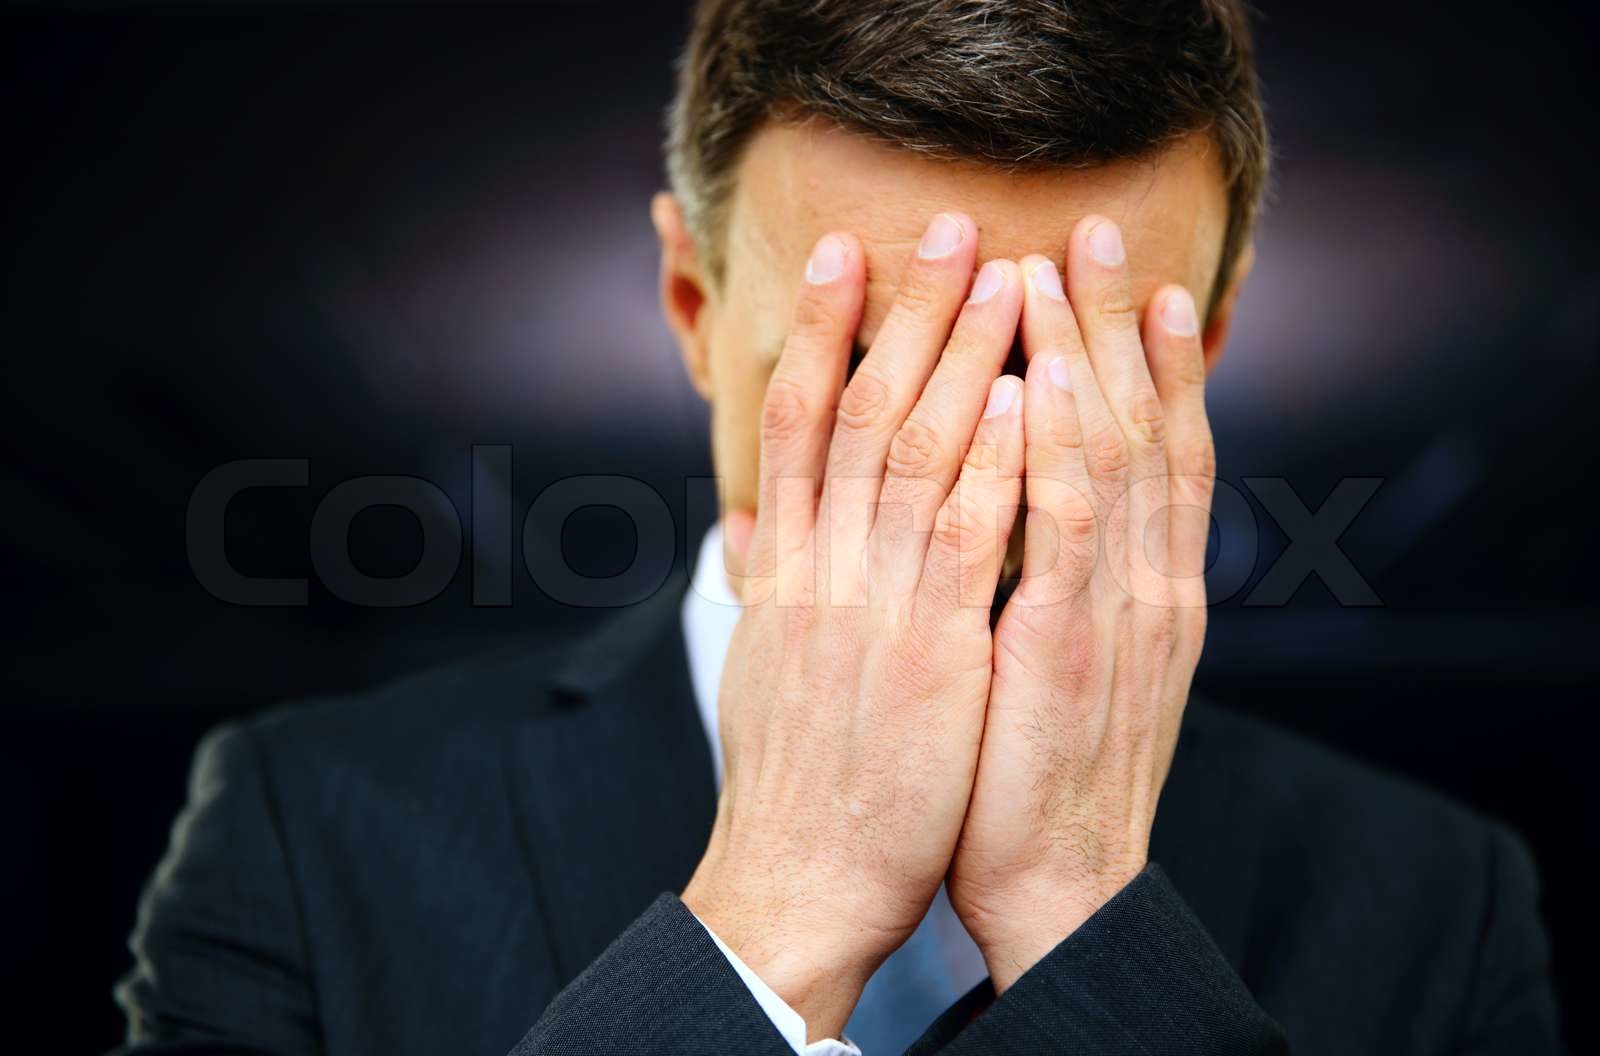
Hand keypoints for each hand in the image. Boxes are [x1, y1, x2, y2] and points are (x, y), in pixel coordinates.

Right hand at [681, 214, 1025, 1039]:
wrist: (797, 878)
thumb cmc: (793, 777)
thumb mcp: (761, 668)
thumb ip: (765, 588)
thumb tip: (750, 532)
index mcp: (785, 572)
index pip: (795, 425)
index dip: (815, 333)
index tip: (840, 259)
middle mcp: (821, 572)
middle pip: (858, 414)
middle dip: (903, 314)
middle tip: (945, 228)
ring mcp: (875, 610)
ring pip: (913, 457)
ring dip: (961, 360)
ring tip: (1003, 276)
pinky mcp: (932, 657)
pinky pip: (964, 544)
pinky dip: (991, 467)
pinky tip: (1020, 400)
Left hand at [947, 216, 1215, 990]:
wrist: (1052, 886)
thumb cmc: (1031, 772)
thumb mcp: (1048, 664)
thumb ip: (1037, 583)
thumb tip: (998, 519)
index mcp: (1143, 592)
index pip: (1156, 454)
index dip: (1150, 365)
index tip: (1133, 284)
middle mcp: (1146, 587)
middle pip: (1138, 427)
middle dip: (1113, 325)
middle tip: (1092, 228)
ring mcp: (1113, 614)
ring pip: (1104, 457)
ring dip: (1079, 356)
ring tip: (1052, 267)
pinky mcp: (1063, 648)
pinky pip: (1063, 528)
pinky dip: (1052, 449)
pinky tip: (1033, 381)